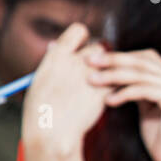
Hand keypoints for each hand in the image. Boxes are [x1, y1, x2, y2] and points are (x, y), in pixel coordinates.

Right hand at [22, 23, 112, 155]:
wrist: (53, 130)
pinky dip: (117, 86)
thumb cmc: (42, 107)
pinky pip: (118, 80)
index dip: (82, 39)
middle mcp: (76, 61)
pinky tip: (110, 96)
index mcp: (57, 55)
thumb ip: (54, 60)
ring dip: (110, 72)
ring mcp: (92, 75)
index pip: (78, 31)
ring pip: (111, 65)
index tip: (81, 50)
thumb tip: (56, 45)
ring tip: (99, 86)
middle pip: (99, 48)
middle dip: (100, 59)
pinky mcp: (105, 89)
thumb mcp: (41, 77)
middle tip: (95, 72)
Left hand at [88, 47, 160, 160]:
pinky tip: (109, 101)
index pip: (146, 57)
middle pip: (143, 61)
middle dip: (113, 60)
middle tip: (88, 61)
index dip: (120, 56)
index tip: (94, 59)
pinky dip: (124, 93)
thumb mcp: (146, 107)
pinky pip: (144, 89)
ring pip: (141, 74)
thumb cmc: (160, 138)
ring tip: (92, 80)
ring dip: (113, 76)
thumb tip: (113, 73)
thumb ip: (137, 89)